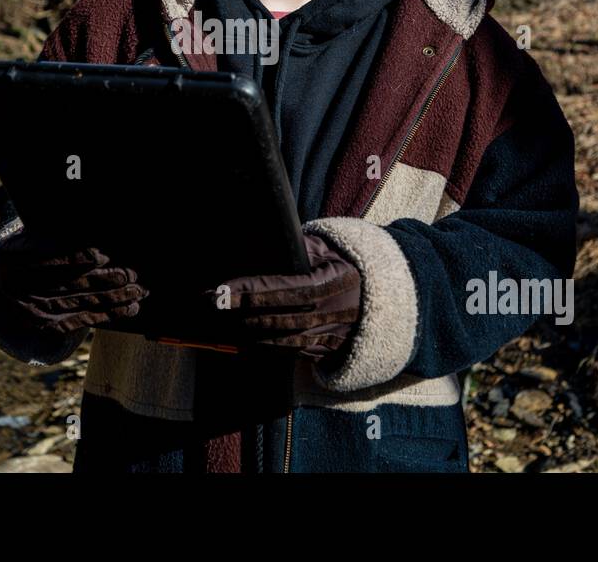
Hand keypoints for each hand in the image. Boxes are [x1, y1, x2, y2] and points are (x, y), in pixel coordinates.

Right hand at [0, 229, 149, 337]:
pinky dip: (108, 315)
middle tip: (131, 273)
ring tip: (138, 291)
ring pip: (81, 304)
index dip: (77, 258)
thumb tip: (100, 227)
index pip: (49, 259)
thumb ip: (60, 232)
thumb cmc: (33, 247)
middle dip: (105, 279)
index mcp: (14, 256)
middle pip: (70, 283)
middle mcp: (19, 287)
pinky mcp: (46, 326)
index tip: (103, 254)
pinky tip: (129, 309)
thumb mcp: (36, 233)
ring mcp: (32, 310)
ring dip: (114, 299)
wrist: (10, 281)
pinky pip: (82, 321)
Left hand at [195, 233, 361, 360]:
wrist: (384, 296)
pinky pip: (294, 352)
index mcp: (332, 282)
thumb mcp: (330, 250)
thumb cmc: (347, 265)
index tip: (222, 291)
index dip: (250, 291)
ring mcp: (333, 334)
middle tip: (213, 306)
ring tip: (223, 326)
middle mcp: (333, 311)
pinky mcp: (330, 349)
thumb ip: (303, 248)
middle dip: (243, 313)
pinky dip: (268, 349)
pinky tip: (247, 341)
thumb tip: (270, 245)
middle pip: (280, 317)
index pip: (283, 288)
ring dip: (251, 334)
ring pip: (285, 339)